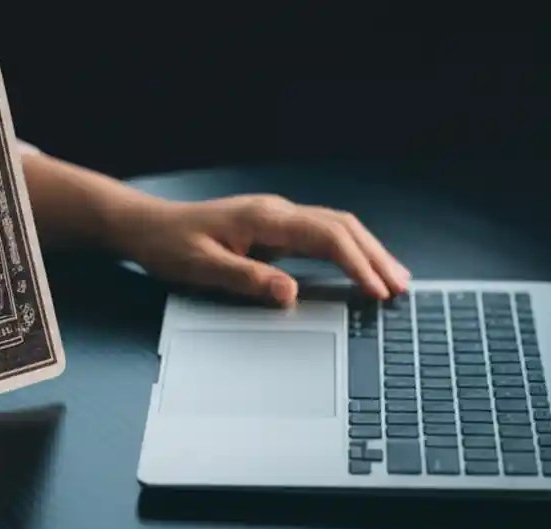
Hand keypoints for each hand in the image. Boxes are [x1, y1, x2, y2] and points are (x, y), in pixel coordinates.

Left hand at [120, 194, 410, 305]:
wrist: (148, 226)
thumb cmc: (171, 245)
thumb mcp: (202, 268)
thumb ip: (247, 280)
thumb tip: (289, 293)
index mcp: (265, 219)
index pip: (327, 237)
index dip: (357, 264)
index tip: (377, 290)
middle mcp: (278, 212)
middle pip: (342, 227)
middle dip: (375, 255)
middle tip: (401, 286)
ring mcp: (278, 218)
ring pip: (336, 228)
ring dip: (367, 251)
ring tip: (393, 277)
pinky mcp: (274, 230)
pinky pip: (322, 236)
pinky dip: (347, 251)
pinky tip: (359, 268)